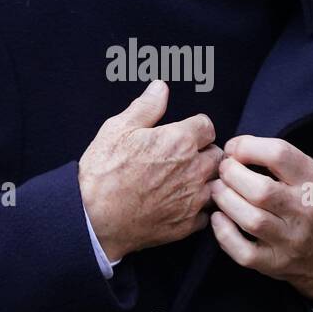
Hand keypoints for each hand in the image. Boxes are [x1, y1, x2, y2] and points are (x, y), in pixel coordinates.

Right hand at [78, 81, 221, 260]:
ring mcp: (194, 199)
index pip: (207, 126)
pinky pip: (207, 212)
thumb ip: (145, 107)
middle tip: (185, 158)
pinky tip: (181, 205)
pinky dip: (198, 208)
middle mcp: (194, 169)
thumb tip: (160, 87)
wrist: (95, 220)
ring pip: (217, 184)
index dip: (195, 129)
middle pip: (217, 155)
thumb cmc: (103, 173)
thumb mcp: (118, 130)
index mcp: (180, 141)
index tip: (184, 135)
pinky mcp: (189, 224)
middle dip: (204, 153)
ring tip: (185, 181)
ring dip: (206, 180)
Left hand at [208, 135, 312, 299]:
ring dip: (225, 200)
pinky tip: (219, 218)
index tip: (234, 148)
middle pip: (260, 189)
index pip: (279, 154)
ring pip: (250, 219)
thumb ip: (282, 162)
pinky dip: (224, 233)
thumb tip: (236, 149)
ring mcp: (290, 241)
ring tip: (218, 190)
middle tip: (223, 170)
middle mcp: (305, 211)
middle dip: (231, 174)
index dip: (247, 147)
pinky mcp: (275, 263)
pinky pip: (243, 251)